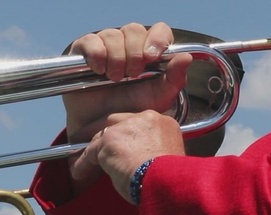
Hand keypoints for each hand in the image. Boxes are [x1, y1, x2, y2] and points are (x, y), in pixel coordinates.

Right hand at [63, 22, 191, 189]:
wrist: (102, 129)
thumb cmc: (130, 113)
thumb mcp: (158, 99)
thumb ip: (174, 79)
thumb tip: (186, 57)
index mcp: (148, 51)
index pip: (158, 30)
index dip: (157, 39)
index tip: (152, 57)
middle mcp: (128, 45)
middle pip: (134, 30)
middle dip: (135, 52)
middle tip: (132, 75)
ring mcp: (105, 46)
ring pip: (113, 35)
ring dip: (116, 57)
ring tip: (114, 78)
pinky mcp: (84, 51)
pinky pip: (91, 41)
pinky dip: (97, 54)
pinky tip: (99, 70)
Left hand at [76, 110, 185, 201]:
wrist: (166, 181)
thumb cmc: (170, 179)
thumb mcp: (167, 160)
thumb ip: (151, 153)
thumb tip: (137, 163)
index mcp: (162, 123)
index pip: (138, 124)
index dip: (128, 135)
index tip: (124, 146)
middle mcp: (144, 119)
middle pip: (117, 122)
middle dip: (106, 135)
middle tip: (98, 148)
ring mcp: (125, 128)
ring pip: (102, 137)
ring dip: (93, 151)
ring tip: (84, 163)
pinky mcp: (109, 141)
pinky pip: (91, 152)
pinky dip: (84, 163)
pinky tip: (78, 173)